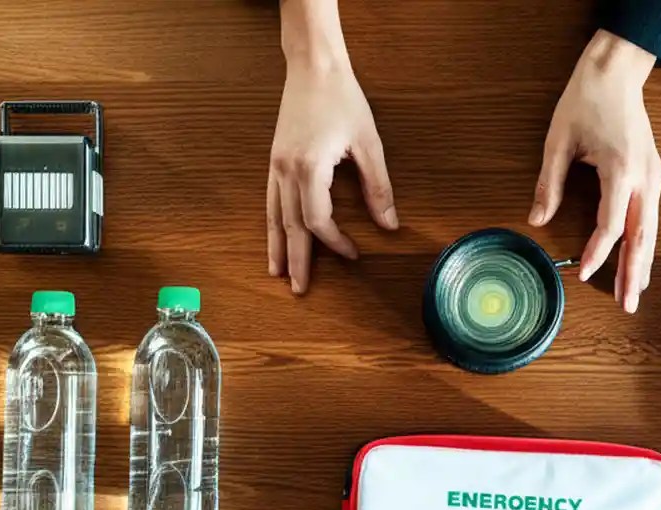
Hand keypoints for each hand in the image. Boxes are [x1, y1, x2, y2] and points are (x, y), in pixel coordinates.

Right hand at [269, 0, 396, 294]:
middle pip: (292, 226)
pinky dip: (272, 223)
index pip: (319, 221)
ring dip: (277, 247)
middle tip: (299, 290)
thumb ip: (378, 186)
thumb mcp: (368, 143)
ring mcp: (276, 166)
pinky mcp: (274, 160)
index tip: (353, 254)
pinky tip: (274, 237)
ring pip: (275, 216)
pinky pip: (270, 200)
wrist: (312, 67)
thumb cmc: (342, 99)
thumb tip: (390, 223)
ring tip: (277, 273)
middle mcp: (287, 171)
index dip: (335, 243)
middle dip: (296, 260)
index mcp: (310, 169)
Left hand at [530, 29, 660, 313]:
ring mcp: (654, 177)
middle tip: (626, 305)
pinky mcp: (653, 176)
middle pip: (641, 236)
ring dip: (643, 264)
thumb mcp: (557, 141)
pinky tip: (639, 263)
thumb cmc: (586, 102)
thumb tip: (537, 220)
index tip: (582, 273)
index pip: (612, 223)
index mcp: (621, 169)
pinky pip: (652, 218)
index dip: (597, 252)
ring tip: (634, 295)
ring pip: (652, 231)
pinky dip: (645, 244)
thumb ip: (548, 183)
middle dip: (633, 273)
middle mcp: (645, 177)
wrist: (617, 73)